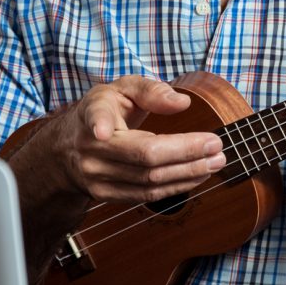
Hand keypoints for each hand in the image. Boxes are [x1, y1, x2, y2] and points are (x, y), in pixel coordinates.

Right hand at [28, 75, 226, 204]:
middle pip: (143, 156)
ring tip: (215, 162)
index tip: (102, 130)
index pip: (96, 119)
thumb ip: (151, 90)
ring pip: (148, 180)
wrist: (68, 148)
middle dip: (185, 153)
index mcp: (91, 114)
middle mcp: (90, 149)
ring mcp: (96, 176)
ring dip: (187, 173)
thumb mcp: (121, 89)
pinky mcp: (104, 195)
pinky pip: (146, 195)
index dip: (100, 125)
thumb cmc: (104, 111)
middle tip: (217, 146)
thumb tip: (182, 103)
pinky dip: (176, 186)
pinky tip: (196, 175)